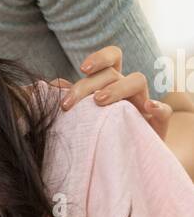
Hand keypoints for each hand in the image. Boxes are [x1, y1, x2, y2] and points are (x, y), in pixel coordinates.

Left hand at [51, 45, 171, 141]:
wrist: (125, 158)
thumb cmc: (99, 133)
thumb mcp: (83, 116)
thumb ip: (73, 100)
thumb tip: (53, 87)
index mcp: (111, 83)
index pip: (112, 58)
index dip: (99, 57)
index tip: (82, 69)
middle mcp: (127, 89)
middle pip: (113, 73)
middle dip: (88, 84)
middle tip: (70, 103)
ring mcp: (144, 104)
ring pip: (138, 80)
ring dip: (117, 88)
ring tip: (99, 102)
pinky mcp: (157, 125)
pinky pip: (164, 112)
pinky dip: (158, 108)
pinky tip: (147, 109)